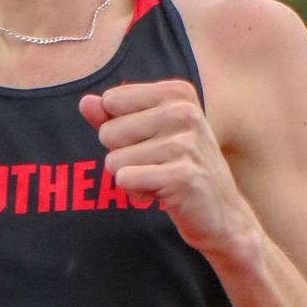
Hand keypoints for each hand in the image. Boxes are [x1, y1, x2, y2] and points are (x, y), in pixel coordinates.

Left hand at [78, 79, 256, 263]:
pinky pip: (125, 180)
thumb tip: (85, 102)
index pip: (111, 101)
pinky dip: (136, 193)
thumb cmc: (180, 168)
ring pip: (114, 160)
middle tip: (156, 165)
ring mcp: (185, 143)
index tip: (149, 141)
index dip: (120, 128)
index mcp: (177, 93)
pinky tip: (162, 194)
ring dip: (131, 178)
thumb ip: (113, 116)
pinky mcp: (181, 176)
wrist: (221, 213)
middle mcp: (183, 112)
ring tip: (160, 179)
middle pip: (108, 132)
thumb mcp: (148, 134)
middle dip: (122, 156)